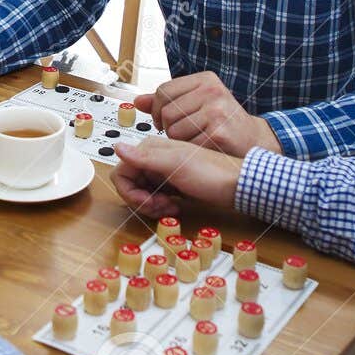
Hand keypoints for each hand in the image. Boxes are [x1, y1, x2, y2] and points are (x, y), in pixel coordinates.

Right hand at [111, 136, 242, 218]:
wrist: (238, 184)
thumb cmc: (212, 173)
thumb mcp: (176, 165)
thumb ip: (145, 157)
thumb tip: (117, 147)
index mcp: (151, 149)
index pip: (121, 172)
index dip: (130, 191)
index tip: (147, 202)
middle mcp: (154, 158)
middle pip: (130, 184)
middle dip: (142, 200)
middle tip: (162, 206)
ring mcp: (163, 172)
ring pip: (142, 192)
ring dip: (152, 204)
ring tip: (171, 207)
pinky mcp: (173, 184)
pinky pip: (155, 197)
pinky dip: (161, 206)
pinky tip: (176, 206)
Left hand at [136, 71, 283, 156]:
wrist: (254, 141)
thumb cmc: (223, 123)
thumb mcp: (198, 104)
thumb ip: (168, 102)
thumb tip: (138, 101)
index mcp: (205, 79)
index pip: (164, 90)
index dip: (157, 109)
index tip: (163, 121)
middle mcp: (211, 91)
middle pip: (166, 110)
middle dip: (167, 127)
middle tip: (182, 133)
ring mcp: (216, 110)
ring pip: (173, 129)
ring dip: (178, 141)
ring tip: (195, 139)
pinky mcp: (218, 131)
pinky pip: (186, 143)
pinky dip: (189, 150)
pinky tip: (202, 147)